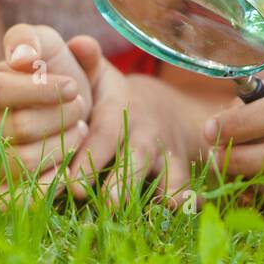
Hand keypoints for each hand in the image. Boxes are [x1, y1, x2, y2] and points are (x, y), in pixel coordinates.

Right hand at [0, 24, 91, 187]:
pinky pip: (24, 195)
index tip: (72, 86)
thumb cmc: (49, 75)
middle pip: (18, 126)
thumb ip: (29, 39)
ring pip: (26, 161)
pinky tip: (69, 161)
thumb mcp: (43, 43)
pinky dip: (54, 179)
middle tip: (80, 109)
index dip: (40, 89)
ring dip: (64, 145)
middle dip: (60, 116)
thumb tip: (22, 57)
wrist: (59, 114)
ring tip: (77, 130)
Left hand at [65, 37, 195, 209]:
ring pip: (171, 179)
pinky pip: (190, 193)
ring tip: (159, 215)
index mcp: (120, 114)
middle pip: (136, 161)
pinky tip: (187, 219)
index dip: (89, 160)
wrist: (161, 113)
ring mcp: (166, 159)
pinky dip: (191, 206)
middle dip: (124, 183)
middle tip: (110, 205)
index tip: (72, 185)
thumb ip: (85, 64)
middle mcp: (144, 137)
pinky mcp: (181, 179)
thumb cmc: (114, 101)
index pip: (104, 137)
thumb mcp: (101, 78)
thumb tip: (79, 43)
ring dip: (165, 197)